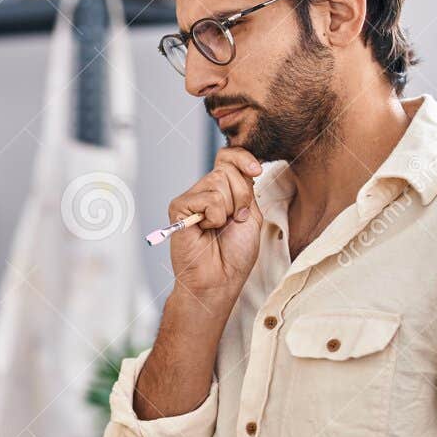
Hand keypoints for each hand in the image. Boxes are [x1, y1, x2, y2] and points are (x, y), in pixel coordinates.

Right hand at [166, 147, 263, 304]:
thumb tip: (245, 165)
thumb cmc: (235, 254)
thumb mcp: (251, 215)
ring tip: (218, 227)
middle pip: (227, 168)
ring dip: (228, 208)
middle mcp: (205, 191)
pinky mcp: (179, 207)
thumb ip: (247, 188)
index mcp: (222, 191)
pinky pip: (208, 198)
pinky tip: (205, 230)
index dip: (243, 158)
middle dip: (241, 195)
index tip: (257, 171)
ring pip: (218, 181)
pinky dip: (215, 217)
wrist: (218, 280)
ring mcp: (191, 198)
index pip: (228, 157)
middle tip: (234, 220)